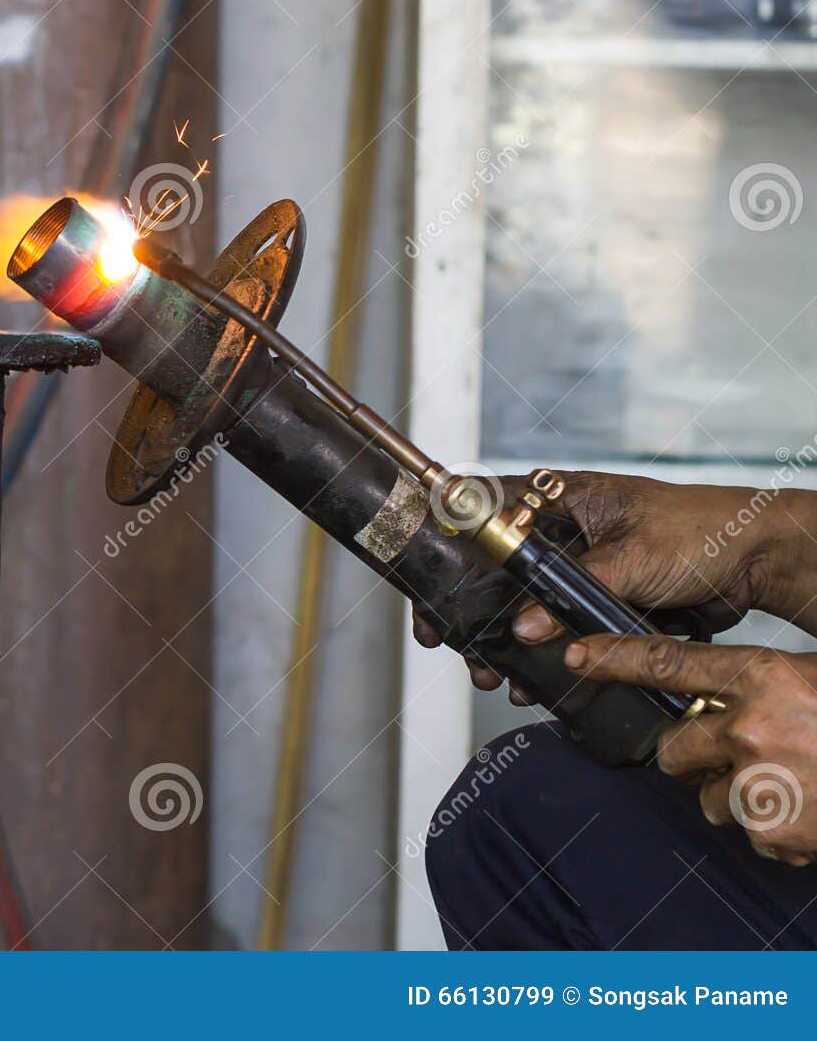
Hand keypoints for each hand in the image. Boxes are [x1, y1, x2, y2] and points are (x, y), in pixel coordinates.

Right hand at [412, 470, 815, 696]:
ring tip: (492, 676)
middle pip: (493, 569)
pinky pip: (555, 631)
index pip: (485, 509)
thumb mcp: (633, 556)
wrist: (759, 564)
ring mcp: (577, 570)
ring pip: (520, 607)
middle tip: (446, 642)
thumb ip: (575, 591)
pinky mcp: (597, 604)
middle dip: (467, 609)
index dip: (447, 540)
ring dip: (500, 643)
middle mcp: (560, 533)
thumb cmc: (705, 530)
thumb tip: (526, 629)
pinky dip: (539, 658)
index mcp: (561, 500)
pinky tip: (531, 684)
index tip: (424, 578)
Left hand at [566, 633, 816, 865]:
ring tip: (792, 782)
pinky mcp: (772, 831)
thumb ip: (760, 687)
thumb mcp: (812, 679)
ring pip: (706, 795)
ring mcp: (758, 783)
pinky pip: (746, 830)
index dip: (613, 657)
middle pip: (675, 745)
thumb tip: (715, 699)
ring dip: (735, 793)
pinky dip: (771, 826)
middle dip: (696, 752)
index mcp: (765, 676)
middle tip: (741, 751)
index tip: (577, 656)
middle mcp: (751, 727)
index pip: (666, 660)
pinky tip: (808, 807)